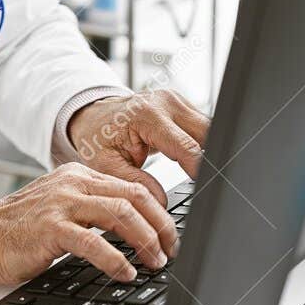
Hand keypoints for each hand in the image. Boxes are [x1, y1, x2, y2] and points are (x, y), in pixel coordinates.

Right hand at [0, 162, 177, 285]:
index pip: (133, 187)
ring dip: (145, 241)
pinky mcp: (51, 228)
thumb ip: (94, 211)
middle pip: (134, 198)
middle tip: (170, 251)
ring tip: (155, 262)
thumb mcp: (62, 208)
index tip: (170, 236)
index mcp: (80, 176)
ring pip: (120, 214)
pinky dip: (117, 260)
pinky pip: (94, 242)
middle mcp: (74, 184)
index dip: (159, 212)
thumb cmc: (21, 228)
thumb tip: (135, 232)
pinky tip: (126, 273)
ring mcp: (62, 204)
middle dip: (160, 226)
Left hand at [65, 89, 208, 204]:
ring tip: (199, 176)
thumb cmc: (97, 138)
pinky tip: (194, 161)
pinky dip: (203, 145)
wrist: (94, 116)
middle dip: (210, 160)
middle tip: (207, 186)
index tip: (205, 190)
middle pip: (207, 133)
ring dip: (208, 152)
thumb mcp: (108, 166)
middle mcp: (166, 103)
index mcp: (147, 115)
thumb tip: (161, 203)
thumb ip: (136, 184)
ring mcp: (176, 101)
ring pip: (209, 129)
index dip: (200, 170)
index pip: (186, 146)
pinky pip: (202, 126)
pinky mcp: (182, 105)